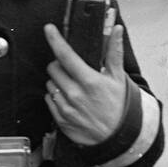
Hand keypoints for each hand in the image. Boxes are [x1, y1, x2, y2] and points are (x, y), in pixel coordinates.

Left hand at [43, 23, 127, 146]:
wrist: (118, 137)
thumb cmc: (118, 106)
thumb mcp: (119, 78)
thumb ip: (114, 52)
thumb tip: (117, 30)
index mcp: (90, 81)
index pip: (66, 55)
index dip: (55, 39)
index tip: (48, 29)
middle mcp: (75, 94)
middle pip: (53, 68)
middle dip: (60, 65)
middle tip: (72, 70)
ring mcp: (66, 108)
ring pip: (50, 84)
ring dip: (57, 82)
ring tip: (74, 87)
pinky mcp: (60, 120)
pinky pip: (49, 100)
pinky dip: (56, 97)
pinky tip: (69, 99)